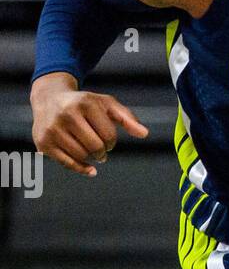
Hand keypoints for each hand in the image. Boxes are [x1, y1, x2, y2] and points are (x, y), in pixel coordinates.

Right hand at [31, 76, 149, 176]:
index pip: (108, 135)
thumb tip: (144, 134)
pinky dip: (82, 169)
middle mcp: (66, 114)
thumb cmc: (83, 104)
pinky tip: (91, 169)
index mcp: (85, 103)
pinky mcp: (43, 142)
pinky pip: (68, 164)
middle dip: (102, 151)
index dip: (112, 141)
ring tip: (90, 150)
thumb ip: (127, 118)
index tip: (107, 138)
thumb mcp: (106, 105)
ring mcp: (53, 129)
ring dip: (91, 158)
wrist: (49, 99)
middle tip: (100, 148)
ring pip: (82, 156)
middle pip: (95, 147)